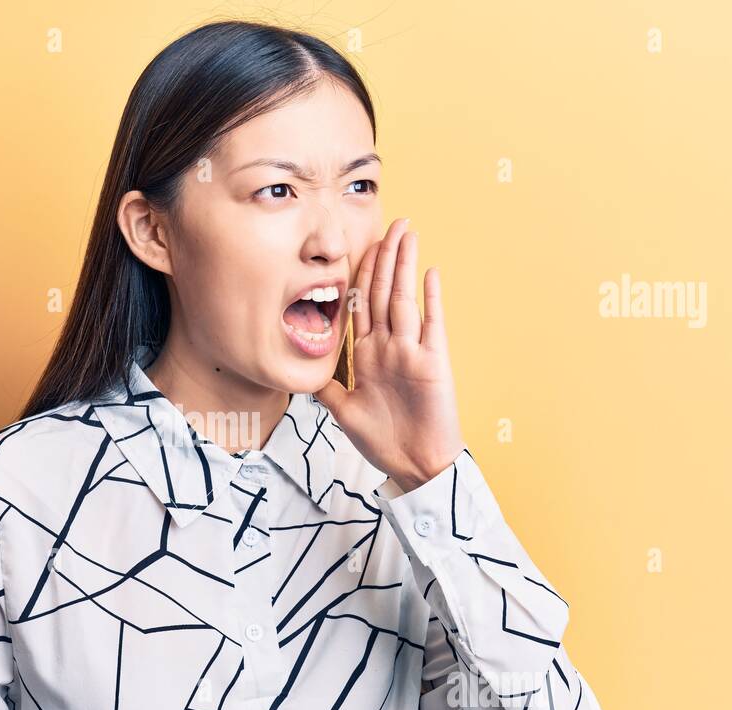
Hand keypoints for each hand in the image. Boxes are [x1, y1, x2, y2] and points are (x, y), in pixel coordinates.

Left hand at [315, 217, 466, 492]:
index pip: (360, 305)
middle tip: (390, 222)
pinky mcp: (432, 361)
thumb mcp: (343, 411)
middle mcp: (389, 346)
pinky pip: (432, 324)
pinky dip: (431, 298)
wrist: (415, 465)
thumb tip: (298, 372)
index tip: (357, 246)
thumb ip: (326, 387)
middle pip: (383, 292)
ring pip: (404, 298)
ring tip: (407, 232)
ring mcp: (412, 350)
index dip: (358, 275)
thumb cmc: (384, 441)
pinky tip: (429, 272)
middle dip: (384, 256)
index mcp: (368, 354)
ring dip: (405, 264)